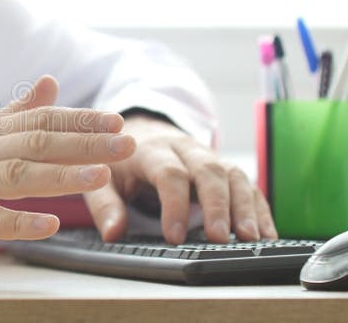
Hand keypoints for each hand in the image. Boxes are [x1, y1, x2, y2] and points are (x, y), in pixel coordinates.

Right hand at [0, 76, 135, 257]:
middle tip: (125, 144)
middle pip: (34, 142)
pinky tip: (50, 224)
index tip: (116, 122)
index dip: (78, 120)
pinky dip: (20, 220)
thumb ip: (10, 113)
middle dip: (83, 143)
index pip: (36, 120)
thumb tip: (50, 82)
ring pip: (14, 175)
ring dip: (60, 175)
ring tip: (99, 176)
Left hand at [84, 114, 277, 243]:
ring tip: (250, 239)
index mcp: (150, 149)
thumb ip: (105, 205)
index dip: (174, 204)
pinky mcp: (223, 167)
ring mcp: (207, 156)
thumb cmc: (119, 159)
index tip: (174, 236)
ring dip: (244, 207)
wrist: (139, 129)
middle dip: (217, 205)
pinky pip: (246, 184)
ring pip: (233, 174)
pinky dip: (259, 208)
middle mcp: (184, 148)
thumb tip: (112, 233)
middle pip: (208, 170)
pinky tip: (266, 234)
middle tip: (219, 238)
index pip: (168, 172)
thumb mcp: (103, 178)